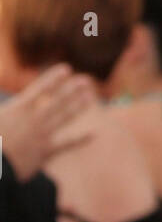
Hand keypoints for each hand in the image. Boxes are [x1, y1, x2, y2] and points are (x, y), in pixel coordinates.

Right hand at [0, 65, 96, 180]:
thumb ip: (6, 108)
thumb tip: (13, 100)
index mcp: (18, 108)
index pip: (40, 88)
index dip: (54, 78)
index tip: (66, 69)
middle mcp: (34, 119)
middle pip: (57, 100)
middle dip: (72, 90)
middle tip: (86, 81)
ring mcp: (41, 135)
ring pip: (64, 117)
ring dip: (78, 106)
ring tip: (89, 98)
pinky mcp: (45, 152)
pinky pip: (67, 144)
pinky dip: (80, 139)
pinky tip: (93, 134)